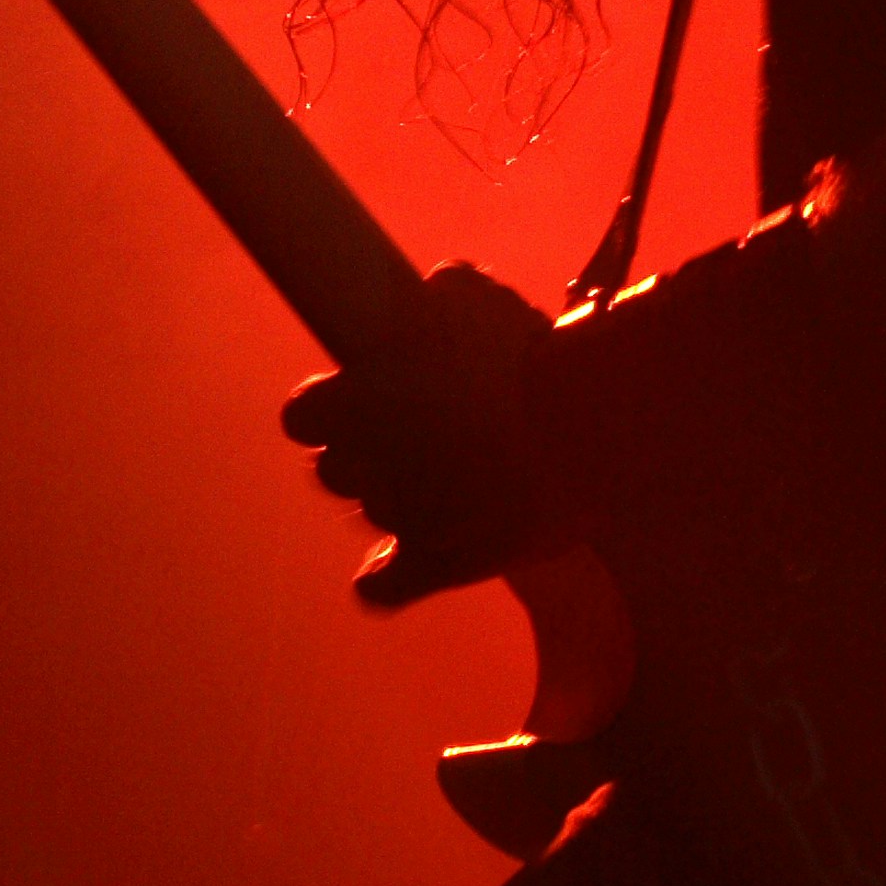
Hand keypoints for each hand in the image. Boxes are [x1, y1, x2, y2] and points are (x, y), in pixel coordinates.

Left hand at [281, 261, 554, 608]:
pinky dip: (383, 583)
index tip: (364, 395)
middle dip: (364, 452)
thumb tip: (431, 298)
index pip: (302, 417)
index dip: (332, 408)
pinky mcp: (440, 563)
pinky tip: (381, 575)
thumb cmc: (522, 354)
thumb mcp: (471, 296)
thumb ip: (432, 297)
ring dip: (395, 496)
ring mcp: (397, 518)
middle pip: (332, 468)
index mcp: (347, 402)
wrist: (583, 427)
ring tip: (446, 475)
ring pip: (371, 513)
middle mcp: (358, 465)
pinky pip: (386, 589)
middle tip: (415, 431)